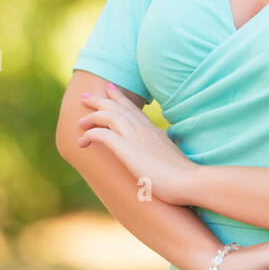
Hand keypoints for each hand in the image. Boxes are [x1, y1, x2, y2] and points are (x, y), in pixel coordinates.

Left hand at [75, 83, 197, 204]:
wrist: (188, 181)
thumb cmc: (183, 177)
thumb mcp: (171, 159)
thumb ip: (162, 154)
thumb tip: (162, 158)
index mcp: (154, 131)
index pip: (134, 109)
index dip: (120, 98)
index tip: (110, 89)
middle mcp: (143, 129)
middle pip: (118, 107)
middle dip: (100, 100)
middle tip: (86, 97)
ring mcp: (135, 136)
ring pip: (108, 115)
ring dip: (92, 116)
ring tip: (79, 122)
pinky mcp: (127, 148)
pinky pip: (101, 135)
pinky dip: (90, 135)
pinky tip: (82, 141)